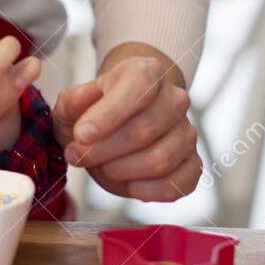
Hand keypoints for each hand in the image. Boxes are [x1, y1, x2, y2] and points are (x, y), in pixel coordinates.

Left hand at [53, 46, 198, 201]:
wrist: (112, 129)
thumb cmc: (92, 113)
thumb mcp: (72, 104)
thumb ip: (73, 101)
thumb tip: (85, 98)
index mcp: (148, 73)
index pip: (138, 88)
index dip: (108, 115)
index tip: (81, 135)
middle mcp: (175, 100)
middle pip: (145, 130)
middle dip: (103, 150)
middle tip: (77, 155)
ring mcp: (187, 133)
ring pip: (161, 160)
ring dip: (121, 170)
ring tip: (101, 166)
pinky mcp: (193, 163)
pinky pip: (177, 184)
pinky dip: (147, 190)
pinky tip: (127, 184)